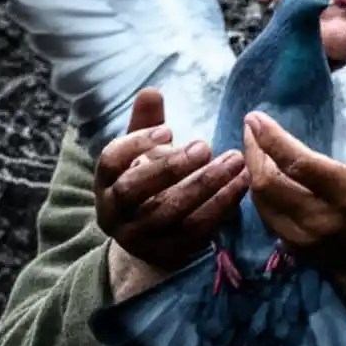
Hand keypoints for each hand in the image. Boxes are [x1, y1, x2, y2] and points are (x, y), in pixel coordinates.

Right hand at [95, 88, 248, 270]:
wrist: (149, 240)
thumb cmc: (147, 184)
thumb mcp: (141, 155)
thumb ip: (146, 124)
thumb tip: (152, 91)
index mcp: (104, 184)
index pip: (111, 161)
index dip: (137, 144)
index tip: (169, 130)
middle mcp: (115, 214)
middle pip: (134, 190)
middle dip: (171, 166)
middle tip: (205, 145)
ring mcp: (140, 238)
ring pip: (169, 213)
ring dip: (205, 186)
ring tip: (234, 163)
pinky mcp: (169, 254)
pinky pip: (196, 232)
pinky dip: (220, 208)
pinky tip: (240, 186)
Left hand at [242, 81, 345, 276]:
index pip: (299, 164)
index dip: (272, 139)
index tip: (255, 117)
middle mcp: (321, 217)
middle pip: (269, 182)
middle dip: (253, 151)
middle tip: (251, 127)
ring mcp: (302, 235)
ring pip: (260, 198)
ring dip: (252, 168)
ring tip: (253, 144)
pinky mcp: (290, 245)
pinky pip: (262, 212)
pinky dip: (257, 189)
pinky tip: (258, 171)